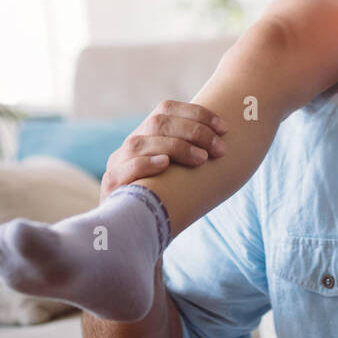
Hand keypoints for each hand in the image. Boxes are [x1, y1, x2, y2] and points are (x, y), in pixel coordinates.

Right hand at [100, 100, 228, 201]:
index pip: (167, 109)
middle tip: (220, 149)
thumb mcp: (177, 172)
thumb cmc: (164, 198)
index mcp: (146, 135)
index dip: (197, 113)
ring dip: (176, 147)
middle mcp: (130, 145)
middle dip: (194, 132)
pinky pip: (125, 168)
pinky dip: (145, 163)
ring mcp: (117, 164)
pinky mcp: (110, 185)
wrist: (130, 229)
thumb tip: (226, 141)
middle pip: (158, 123)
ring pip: (141, 143)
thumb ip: (191, 154)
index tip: (224, 127)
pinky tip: (165, 164)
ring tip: (202, 159)